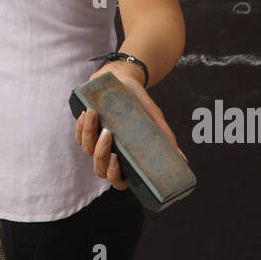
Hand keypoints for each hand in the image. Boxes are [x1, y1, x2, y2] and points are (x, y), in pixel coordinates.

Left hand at [73, 62, 187, 189]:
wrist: (123, 79)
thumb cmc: (138, 103)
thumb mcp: (153, 118)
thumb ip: (164, 137)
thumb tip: (183, 159)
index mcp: (126, 158)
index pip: (118, 181)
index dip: (115, 175)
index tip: (117, 158)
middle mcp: (109, 154)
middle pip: (100, 168)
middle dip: (101, 153)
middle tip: (108, 133)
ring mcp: (95, 143)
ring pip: (86, 149)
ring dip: (89, 133)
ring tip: (94, 115)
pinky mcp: (84, 130)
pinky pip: (77, 135)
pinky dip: (80, 125)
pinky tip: (87, 113)